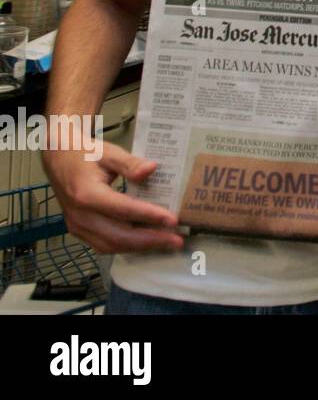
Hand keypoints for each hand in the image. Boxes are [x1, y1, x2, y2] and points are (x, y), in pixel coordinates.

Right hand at [43, 142, 183, 254]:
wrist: (59, 158)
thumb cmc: (85, 153)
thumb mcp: (109, 152)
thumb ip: (130, 163)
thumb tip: (152, 169)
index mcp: (86, 194)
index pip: (123, 210)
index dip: (149, 216)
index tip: (173, 220)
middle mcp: (80, 215)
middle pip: (118, 236)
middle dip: (150, 240)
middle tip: (177, 240)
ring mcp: (77, 226)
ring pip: (111, 245)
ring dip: (141, 247)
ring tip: (168, 243)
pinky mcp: (78, 230)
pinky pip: (104, 245)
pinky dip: (127, 246)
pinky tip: (148, 241)